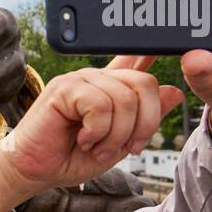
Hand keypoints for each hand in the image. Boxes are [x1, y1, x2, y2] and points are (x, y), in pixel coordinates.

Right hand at [0, 65, 184, 203]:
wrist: (35, 171)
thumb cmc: (71, 157)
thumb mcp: (119, 143)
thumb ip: (144, 119)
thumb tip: (175, 91)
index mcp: (109, 88)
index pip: (137, 59)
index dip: (155, 48)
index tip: (172, 41)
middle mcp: (96, 78)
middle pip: (144, 84)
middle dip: (144, 124)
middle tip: (126, 147)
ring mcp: (79, 80)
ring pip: (124, 99)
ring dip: (116, 134)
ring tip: (97, 147)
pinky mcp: (63, 89)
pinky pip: (100, 105)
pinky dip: (98, 131)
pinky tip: (83, 139)